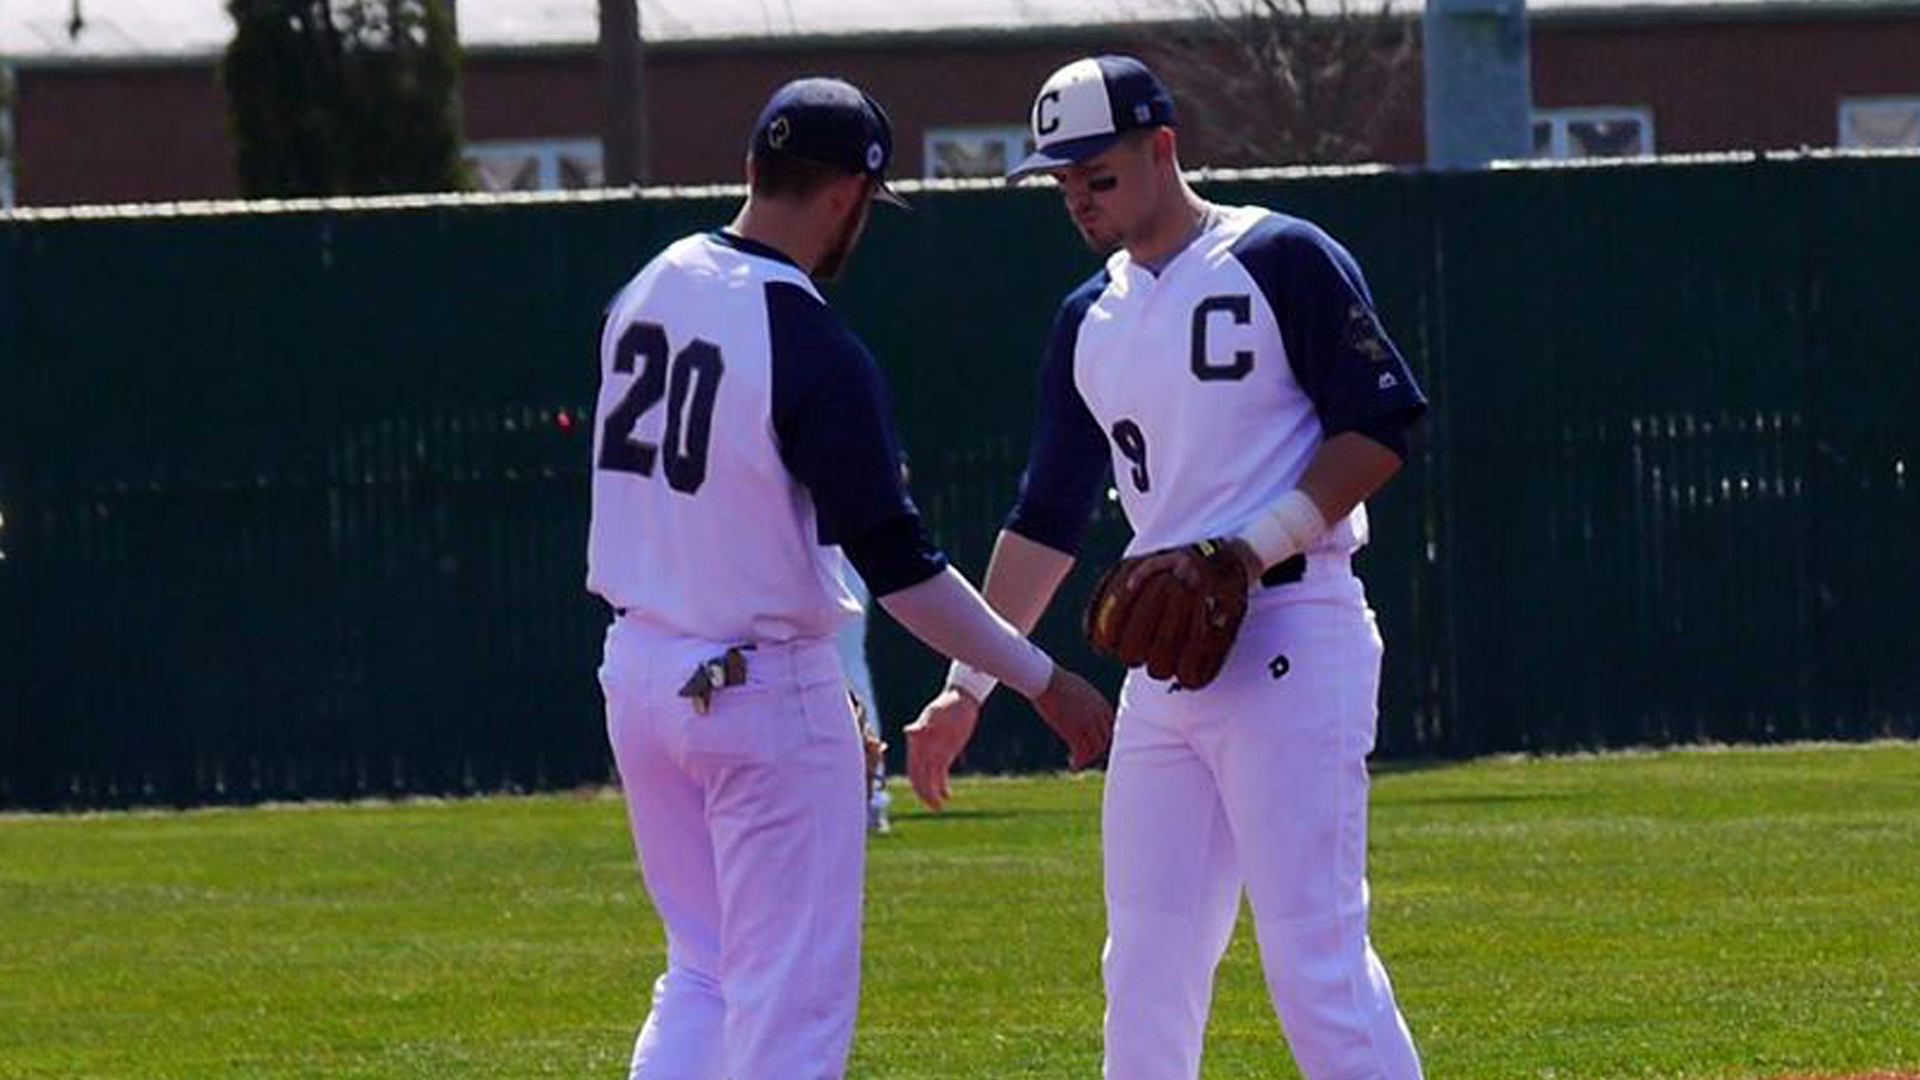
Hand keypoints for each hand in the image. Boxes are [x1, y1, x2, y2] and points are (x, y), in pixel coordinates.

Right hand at [905, 687, 981, 810]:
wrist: (960, 699)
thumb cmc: (945, 704)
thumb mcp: (935, 713)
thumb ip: (923, 724)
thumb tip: (910, 730)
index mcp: (918, 743)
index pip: (914, 767)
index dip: (918, 783)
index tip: (925, 795)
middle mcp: (923, 751)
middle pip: (920, 776)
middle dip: (925, 793)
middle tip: (934, 807)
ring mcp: (934, 753)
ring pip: (930, 778)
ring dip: (932, 793)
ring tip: (940, 806)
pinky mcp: (945, 754)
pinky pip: (940, 774)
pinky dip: (942, 785)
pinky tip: (947, 795)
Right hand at [1030, 664, 1114, 770]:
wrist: (1046, 680)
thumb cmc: (1056, 680)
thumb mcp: (1077, 688)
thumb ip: (1084, 699)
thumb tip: (1079, 704)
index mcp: (1100, 703)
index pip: (1109, 726)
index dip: (1103, 737)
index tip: (1094, 745)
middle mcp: (1098, 715)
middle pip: (1105, 739)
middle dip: (1096, 750)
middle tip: (1085, 757)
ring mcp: (1087, 724)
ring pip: (1095, 749)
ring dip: (1087, 759)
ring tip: (1077, 764)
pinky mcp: (1074, 731)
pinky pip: (1082, 753)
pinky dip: (1079, 762)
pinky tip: (1071, 765)